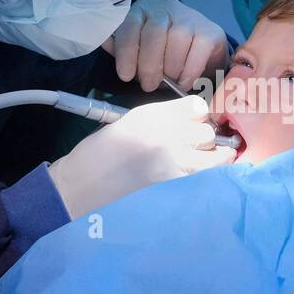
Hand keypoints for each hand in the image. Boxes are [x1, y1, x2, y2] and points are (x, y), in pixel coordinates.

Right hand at [47, 96, 235, 218]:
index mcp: (152, 114)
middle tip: (193, 150)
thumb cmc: (99, 155)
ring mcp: (174, 161)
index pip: (198, 106)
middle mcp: (167, 134)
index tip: (192, 124)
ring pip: (215, 157)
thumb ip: (162, 120)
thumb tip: (191, 124)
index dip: (197, 116)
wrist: (78, 187)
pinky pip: (206, 180)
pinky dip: (205, 181)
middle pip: (208, 132)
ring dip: (210, 161)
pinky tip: (194, 183)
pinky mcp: (175, 187)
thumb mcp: (129, 123)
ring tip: (199, 167)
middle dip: (203, 141)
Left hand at [105, 0, 228, 91]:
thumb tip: (102, 41)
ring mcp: (189, 16)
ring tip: (169, 82)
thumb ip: (121, 47)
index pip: (129, 26)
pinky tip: (184, 81)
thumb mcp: (138, 50)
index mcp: (142, 11)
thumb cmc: (162, 54)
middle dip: (149, 65)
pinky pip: (198, 49)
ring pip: (177, 39)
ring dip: (171, 68)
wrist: (199, 54)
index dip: (126, 52)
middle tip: (149, 85)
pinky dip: (189, 70)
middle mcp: (165, 8)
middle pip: (154, 33)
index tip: (125, 76)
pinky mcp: (210, 30)